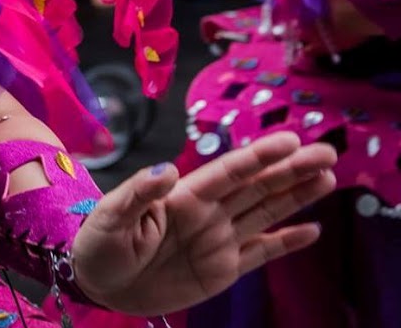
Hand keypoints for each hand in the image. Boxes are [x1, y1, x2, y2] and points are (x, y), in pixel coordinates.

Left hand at [71, 132, 335, 315]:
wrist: (98, 284)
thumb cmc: (99, 243)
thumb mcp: (110, 215)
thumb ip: (138, 192)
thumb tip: (166, 169)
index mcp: (182, 196)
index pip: (228, 173)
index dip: (258, 157)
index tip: (289, 141)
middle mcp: (207, 213)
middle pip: (256, 187)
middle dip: (291, 170)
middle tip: (327, 152)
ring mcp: (218, 239)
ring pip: (265, 212)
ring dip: (296, 196)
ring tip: (327, 177)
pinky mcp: (222, 269)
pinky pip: (261, 253)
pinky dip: (287, 243)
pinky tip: (312, 231)